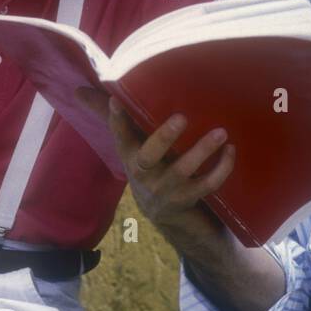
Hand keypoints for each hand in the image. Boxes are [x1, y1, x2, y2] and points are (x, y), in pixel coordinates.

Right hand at [75, 86, 234, 235]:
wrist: (176, 222)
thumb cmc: (154, 171)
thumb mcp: (135, 146)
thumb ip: (115, 118)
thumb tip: (79, 89)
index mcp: (130, 158)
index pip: (119, 137)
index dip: (116, 121)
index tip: (116, 101)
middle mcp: (144, 176)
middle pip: (147, 157)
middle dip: (163, 137)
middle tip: (181, 117)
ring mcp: (165, 191)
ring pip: (181, 171)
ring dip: (202, 151)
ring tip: (221, 132)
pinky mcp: (188, 202)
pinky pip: (206, 186)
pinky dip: (221, 169)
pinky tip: (231, 151)